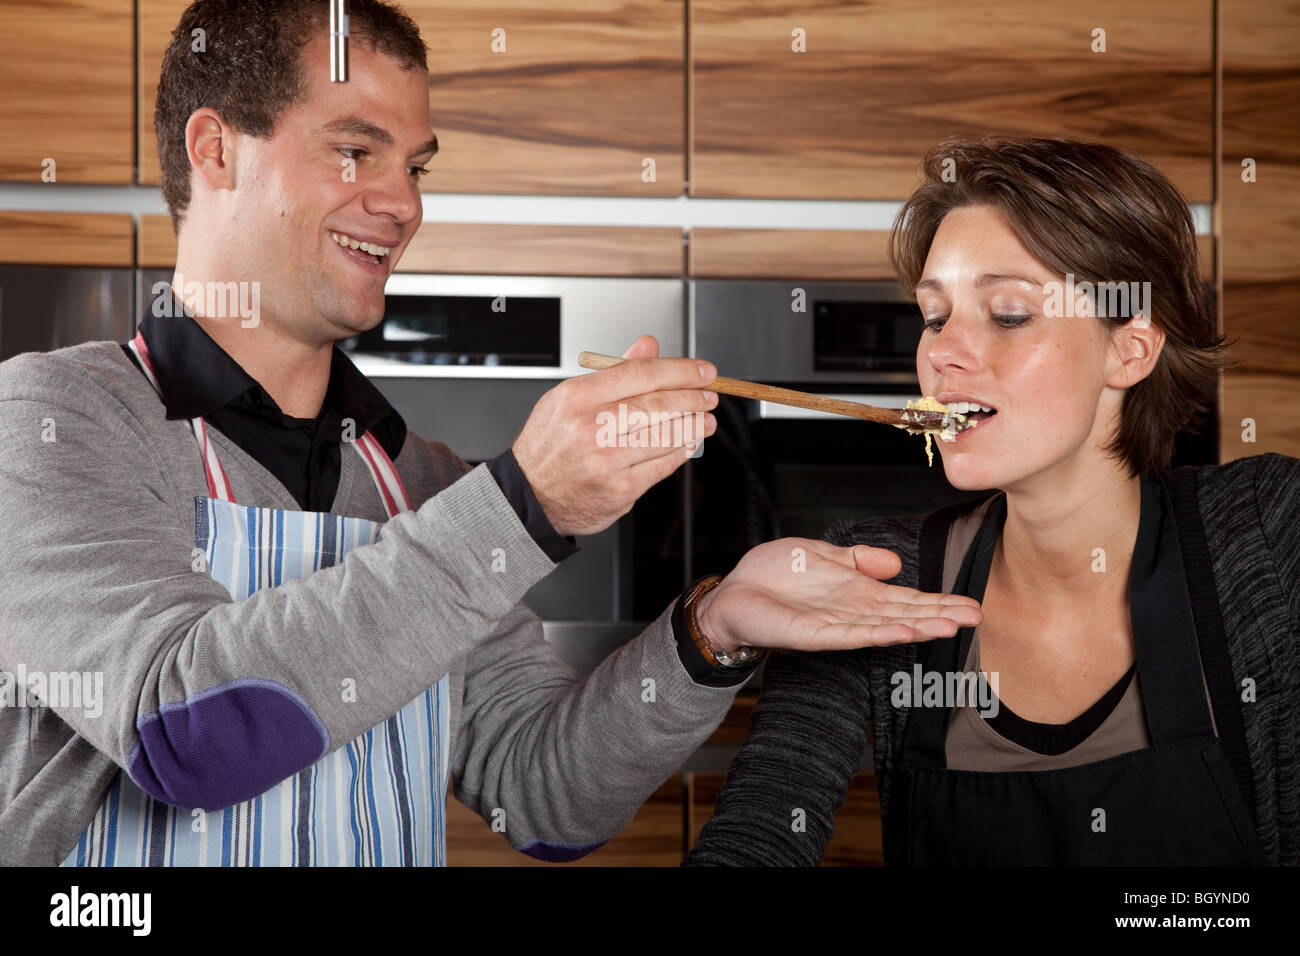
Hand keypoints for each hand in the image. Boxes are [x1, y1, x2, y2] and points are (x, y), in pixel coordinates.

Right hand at [512, 335, 718, 536]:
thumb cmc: (551, 445)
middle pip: (658, 403)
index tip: (702, 371)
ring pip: (665, 435)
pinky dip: (681, 452)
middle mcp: (590, 428)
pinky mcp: (620, 489)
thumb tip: (648, 345)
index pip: (640, 373)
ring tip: (706, 419)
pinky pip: (662, 465)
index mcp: (576, 397)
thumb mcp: (569, 399)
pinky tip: (688, 443)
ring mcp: (606, 460)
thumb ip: (614, 373)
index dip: (680, 370)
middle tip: (710, 395)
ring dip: (694, 425)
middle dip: (693, 397)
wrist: (530, 495)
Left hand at [695, 538, 981, 654]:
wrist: (733, 593)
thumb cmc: (772, 575)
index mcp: (856, 591)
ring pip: (885, 627)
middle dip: (939, 615)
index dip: (937, 600)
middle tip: (976, 617)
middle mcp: (852, 611)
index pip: (905, 597)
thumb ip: (857, 558)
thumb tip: (894, 563)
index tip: (969, 604)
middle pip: (904, 614)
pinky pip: (851, 635)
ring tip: (951, 627)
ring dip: (918, 627)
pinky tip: (904, 633)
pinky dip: (879, 633)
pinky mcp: (814, 636)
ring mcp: (836, 626)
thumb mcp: (821, 554)